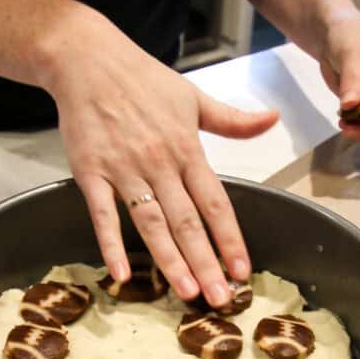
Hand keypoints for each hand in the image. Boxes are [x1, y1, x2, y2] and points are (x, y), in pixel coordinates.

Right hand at [43, 15, 278, 305]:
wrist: (87, 60)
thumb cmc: (141, 79)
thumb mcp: (193, 96)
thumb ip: (232, 119)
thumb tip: (272, 119)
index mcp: (187, 148)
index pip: (215, 202)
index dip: (230, 239)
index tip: (242, 269)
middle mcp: (159, 163)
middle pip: (187, 222)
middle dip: (206, 263)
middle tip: (219, 298)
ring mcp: (123, 169)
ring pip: (151, 223)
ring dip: (169, 260)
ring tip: (185, 292)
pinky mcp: (90, 172)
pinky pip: (102, 214)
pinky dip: (111, 244)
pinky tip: (121, 274)